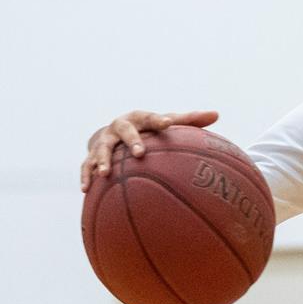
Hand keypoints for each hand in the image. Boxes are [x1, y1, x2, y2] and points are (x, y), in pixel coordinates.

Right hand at [80, 109, 218, 190]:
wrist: (115, 129)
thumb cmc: (148, 127)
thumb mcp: (165, 121)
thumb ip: (190, 120)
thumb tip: (217, 114)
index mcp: (138, 118)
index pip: (150, 117)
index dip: (158, 120)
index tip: (167, 123)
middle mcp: (119, 127)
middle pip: (124, 132)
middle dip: (131, 141)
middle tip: (139, 153)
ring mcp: (104, 141)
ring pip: (101, 149)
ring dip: (102, 160)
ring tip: (105, 174)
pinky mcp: (92, 155)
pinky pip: (86, 166)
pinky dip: (86, 176)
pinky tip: (86, 189)